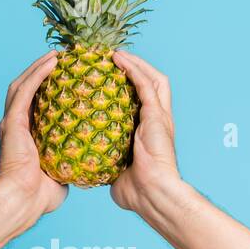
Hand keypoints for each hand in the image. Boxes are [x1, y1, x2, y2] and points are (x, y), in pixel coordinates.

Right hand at [0, 50, 67, 216]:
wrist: (24, 201)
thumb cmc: (40, 196)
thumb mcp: (60, 173)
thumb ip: (69, 163)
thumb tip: (86, 161)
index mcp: (26, 136)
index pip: (37, 105)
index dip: (50, 90)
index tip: (68, 79)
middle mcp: (16, 125)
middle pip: (28, 89)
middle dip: (43, 72)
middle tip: (64, 60)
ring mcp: (12, 122)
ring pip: (24, 84)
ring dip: (40, 67)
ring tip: (58, 54)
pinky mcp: (12, 121)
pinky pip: (25, 90)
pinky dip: (38, 74)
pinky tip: (52, 61)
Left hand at [109, 50, 181, 212]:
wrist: (152, 195)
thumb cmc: (137, 193)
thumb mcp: (117, 174)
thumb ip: (106, 165)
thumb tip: (90, 168)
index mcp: (150, 133)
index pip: (143, 101)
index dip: (129, 87)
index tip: (108, 79)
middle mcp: (158, 120)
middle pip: (152, 82)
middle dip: (135, 67)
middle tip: (111, 59)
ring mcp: (160, 116)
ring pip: (152, 77)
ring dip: (135, 62)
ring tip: (115, 53)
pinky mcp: (156, 115)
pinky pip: (145, 83)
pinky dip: (132, 68)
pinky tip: (117, 58)